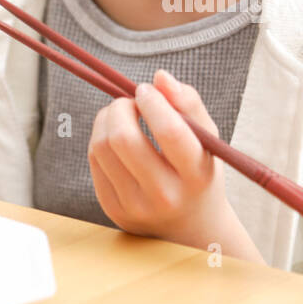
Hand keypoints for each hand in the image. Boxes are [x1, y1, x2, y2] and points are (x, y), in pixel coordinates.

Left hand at [87, 69, 230, 244]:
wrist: (191, 227)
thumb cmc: (200, 172)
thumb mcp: (208, 139)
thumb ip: (189, 103)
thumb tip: (159, 77)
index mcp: (196, 176)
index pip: (170, 131)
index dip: (152, 101)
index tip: (146, 89)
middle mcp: (166, 196)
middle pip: (124, 139)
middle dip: (121, 107)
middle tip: (129, 101)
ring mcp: (136, 207)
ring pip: (102, 147)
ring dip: (106, 119)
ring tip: (121, 115)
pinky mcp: (114, 210)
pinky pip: (94, 162)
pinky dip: (100, 138)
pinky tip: (115, 137)